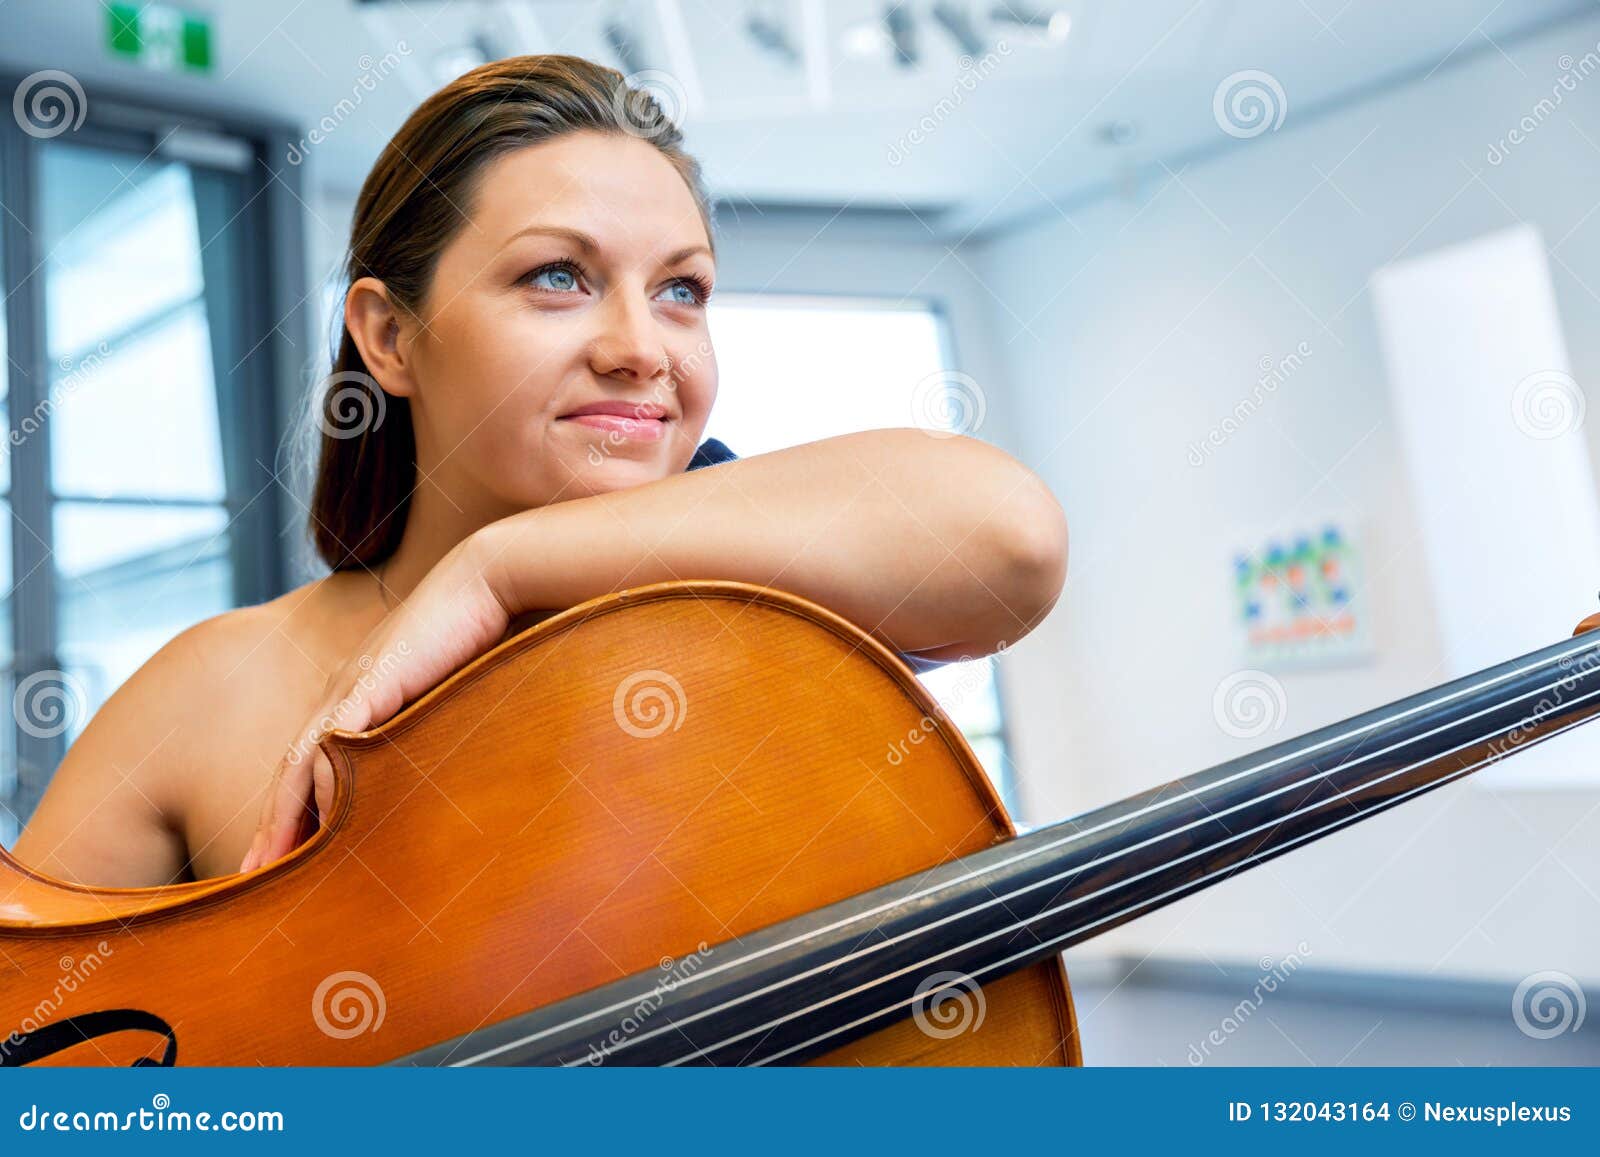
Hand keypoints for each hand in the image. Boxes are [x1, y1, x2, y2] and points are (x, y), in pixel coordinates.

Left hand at [238, 534, 513, 872]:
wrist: (487, 579)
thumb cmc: (481, 629)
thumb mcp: (448, 689)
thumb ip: (430, 723)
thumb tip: (440, 766)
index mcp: (359, 693)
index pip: (314, 760)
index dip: (295, 807)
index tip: (282, 853)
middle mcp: (344, 691)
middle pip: (294, 768)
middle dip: (272, 823)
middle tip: (250, 875)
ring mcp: (353, 687)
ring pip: (302, 763)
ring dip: (282, 815)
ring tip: (264, 863)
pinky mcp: (372, 684)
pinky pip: (332, 744)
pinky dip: (315, 784)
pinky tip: (312, 821)